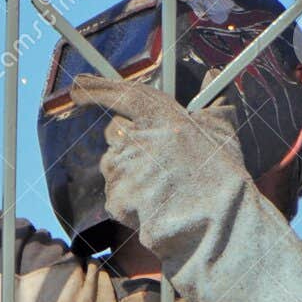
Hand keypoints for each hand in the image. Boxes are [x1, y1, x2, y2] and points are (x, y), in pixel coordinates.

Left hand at [68, 75, 242, 230]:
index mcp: (162, 117)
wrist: (220, 226)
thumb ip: (211, 101)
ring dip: (130, 173)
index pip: (122, 94)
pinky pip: (115, 193)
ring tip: (165, 188)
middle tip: (151, 159)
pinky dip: (129, 199)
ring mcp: (124, 169)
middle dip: (125, 142)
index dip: (97, 88)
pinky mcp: (116, 197)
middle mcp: (137, 139)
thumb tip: (212, 74)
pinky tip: (156, 206)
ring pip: (113, 164)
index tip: (77, 87)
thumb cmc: (224, 179)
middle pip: (114, 132)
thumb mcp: (222, 132)